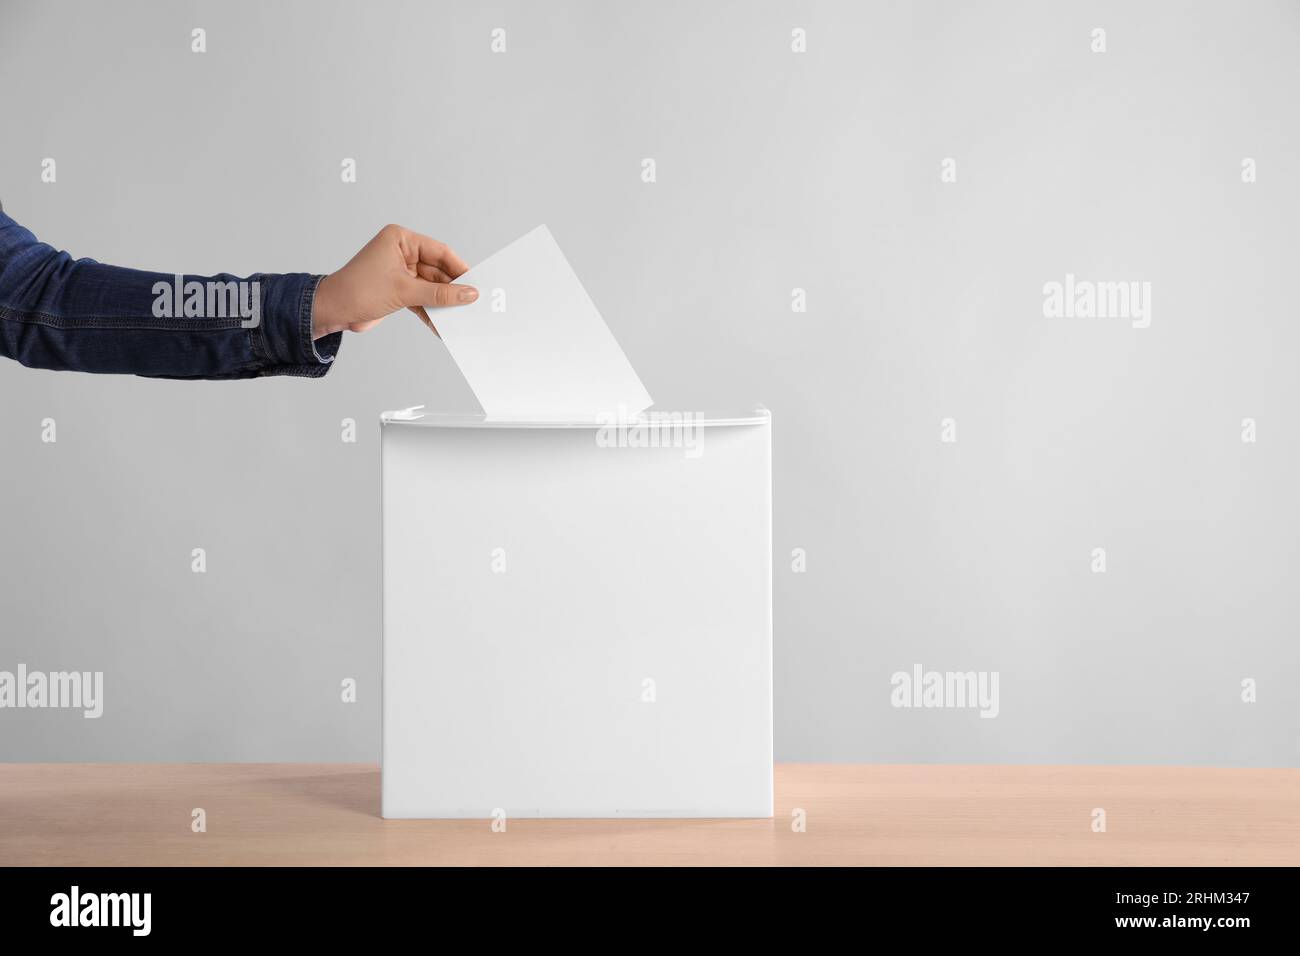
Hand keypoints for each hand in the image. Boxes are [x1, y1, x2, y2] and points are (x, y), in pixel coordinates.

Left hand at [312, 224, 476, 338]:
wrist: (332, 311)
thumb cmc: (358, 290)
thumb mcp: (405, 291)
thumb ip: (439, 293)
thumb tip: (468, 294)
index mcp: (401, 239)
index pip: (439, 251)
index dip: (459, 269)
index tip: (475, 284)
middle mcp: (401, 252)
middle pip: (437, 270)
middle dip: (452, 290)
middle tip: (471, 305)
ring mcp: (400, 271)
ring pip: (431, 286)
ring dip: (442, 303)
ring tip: (458, 318)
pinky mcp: (398, 289)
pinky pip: (422, 298)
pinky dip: (431, 311)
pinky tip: (441, 325)